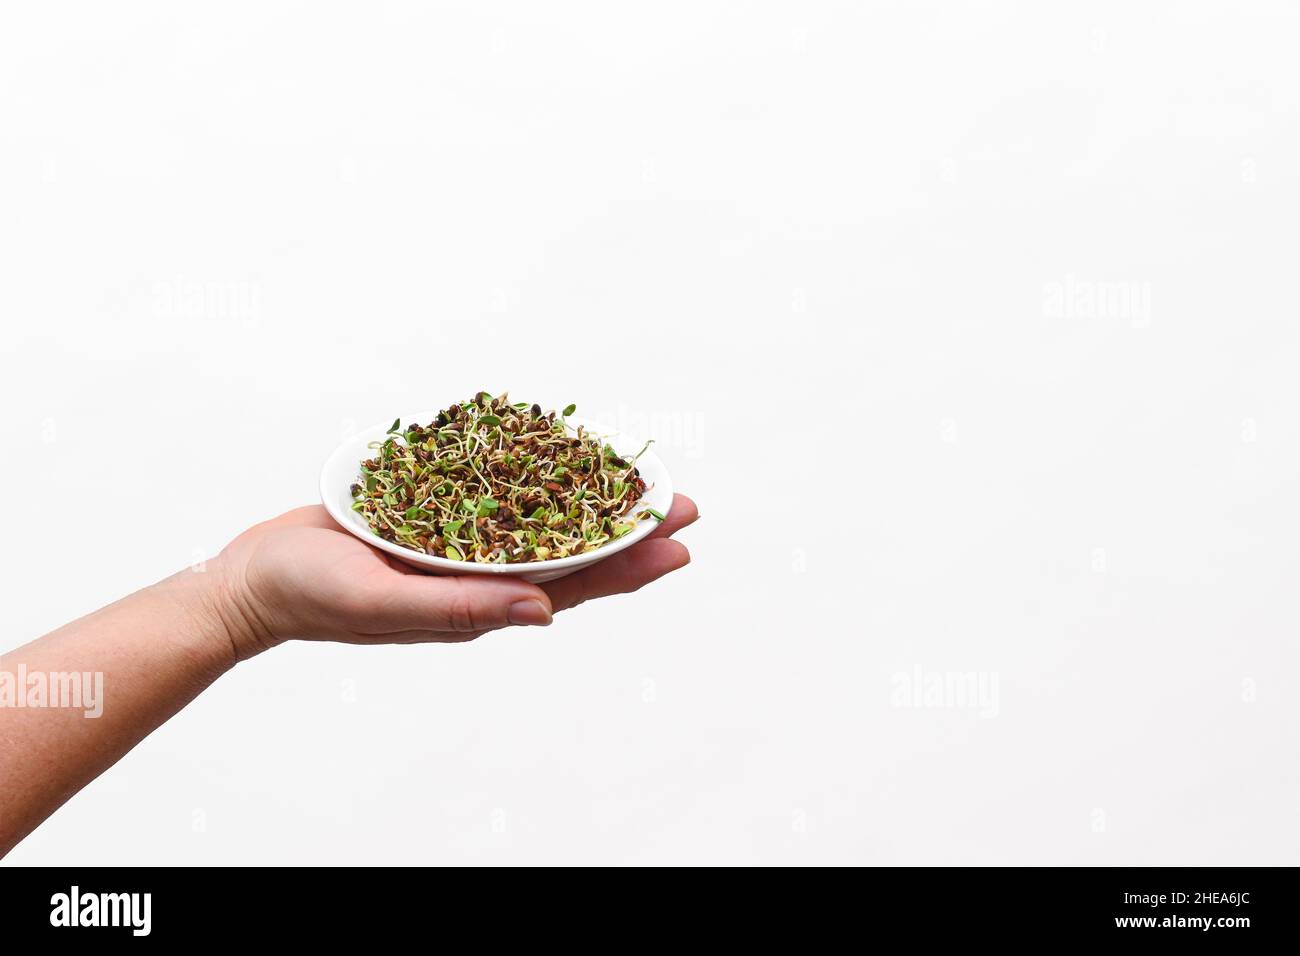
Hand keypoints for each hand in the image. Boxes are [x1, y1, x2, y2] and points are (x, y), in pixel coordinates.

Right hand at [209, 495, 697, 659]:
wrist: (251, 577)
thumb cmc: (310, 596)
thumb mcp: (385, 601)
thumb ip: (462, 606)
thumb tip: (546, 610)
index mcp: (477, 606)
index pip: (571, 584)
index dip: (629, 563)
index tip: (679, 539)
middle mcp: (477, 578)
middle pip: (570, 553)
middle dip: (626, 529)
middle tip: (680, 501)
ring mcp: (457, 551)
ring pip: (539, 524)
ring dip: (589, 503)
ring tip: (634, 480)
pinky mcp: (433, 522)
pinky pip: (494, 500)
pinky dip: (531, 480)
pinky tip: (555, 462)